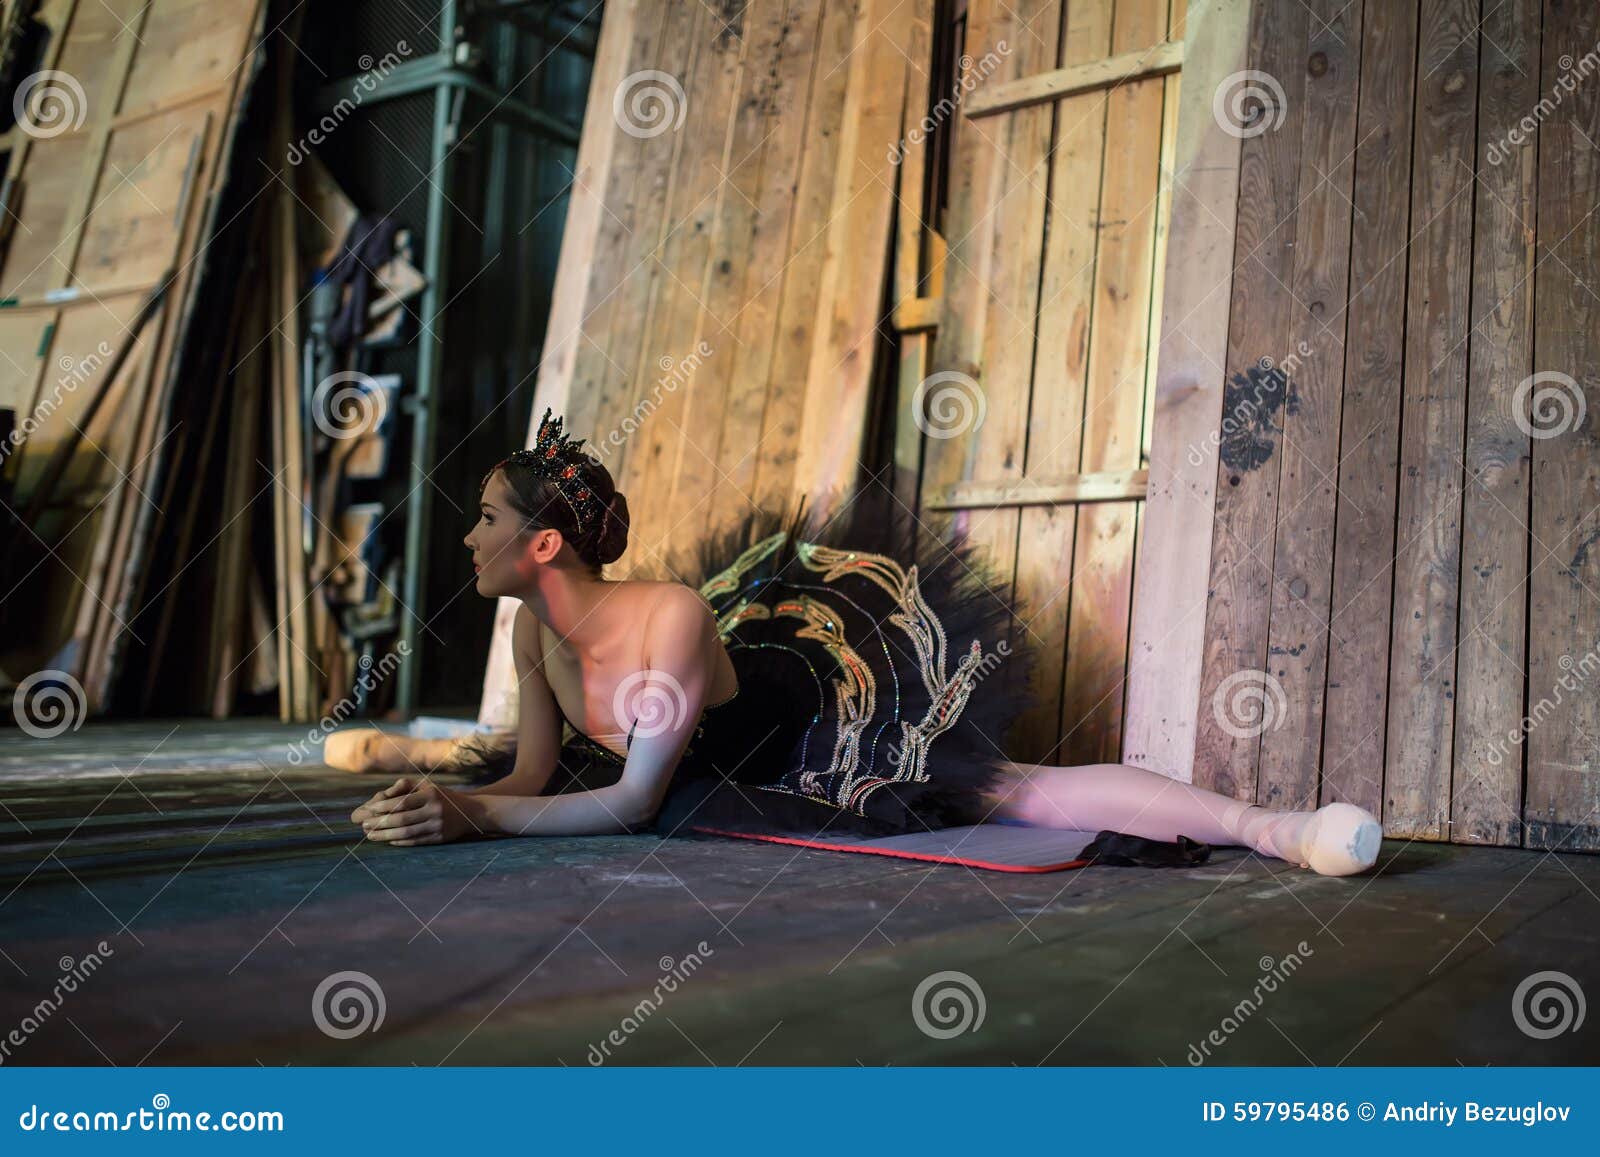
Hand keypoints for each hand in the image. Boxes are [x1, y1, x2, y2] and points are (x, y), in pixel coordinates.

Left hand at [351, 777, 476, 845]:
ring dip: (385, 835)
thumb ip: (407, 786)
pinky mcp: (439, 838)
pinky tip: (388, 840)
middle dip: (380, 823)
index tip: (369, 810)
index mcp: (431, 795)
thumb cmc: (444, 797)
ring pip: (406, 833)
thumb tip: (383, 794)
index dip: (384, 807)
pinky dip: (399, 842)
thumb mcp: (430, 786)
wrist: (472, 811)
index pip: (403, 802)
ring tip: (371, 836)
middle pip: (402, 819)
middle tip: (364, 825)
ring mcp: (437, 826)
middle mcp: (435, 810)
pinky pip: (415, 841)